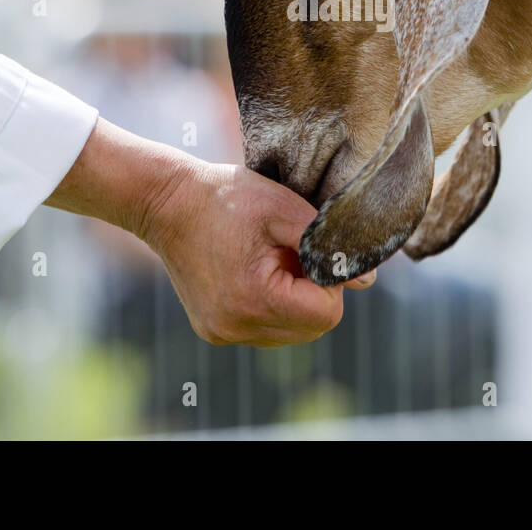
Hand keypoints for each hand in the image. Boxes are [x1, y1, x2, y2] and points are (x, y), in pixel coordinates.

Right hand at [140, 159, 373, 345]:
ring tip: (270, 260)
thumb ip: (326, 244)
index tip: (308, 250)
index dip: (329, 282)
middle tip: (290, 252)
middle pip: (311, 329)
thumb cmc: (226, 198)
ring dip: (293, 301)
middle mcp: (236, 328)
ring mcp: (222, 334)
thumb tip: (365, 280)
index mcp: (255, 300)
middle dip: (313, 292)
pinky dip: (271, 305)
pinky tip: (254, 272)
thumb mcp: (283, 208)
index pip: (326, 314)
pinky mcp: (214, 331)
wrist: (165, 201)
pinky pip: (264, 330)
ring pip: (290, 333)